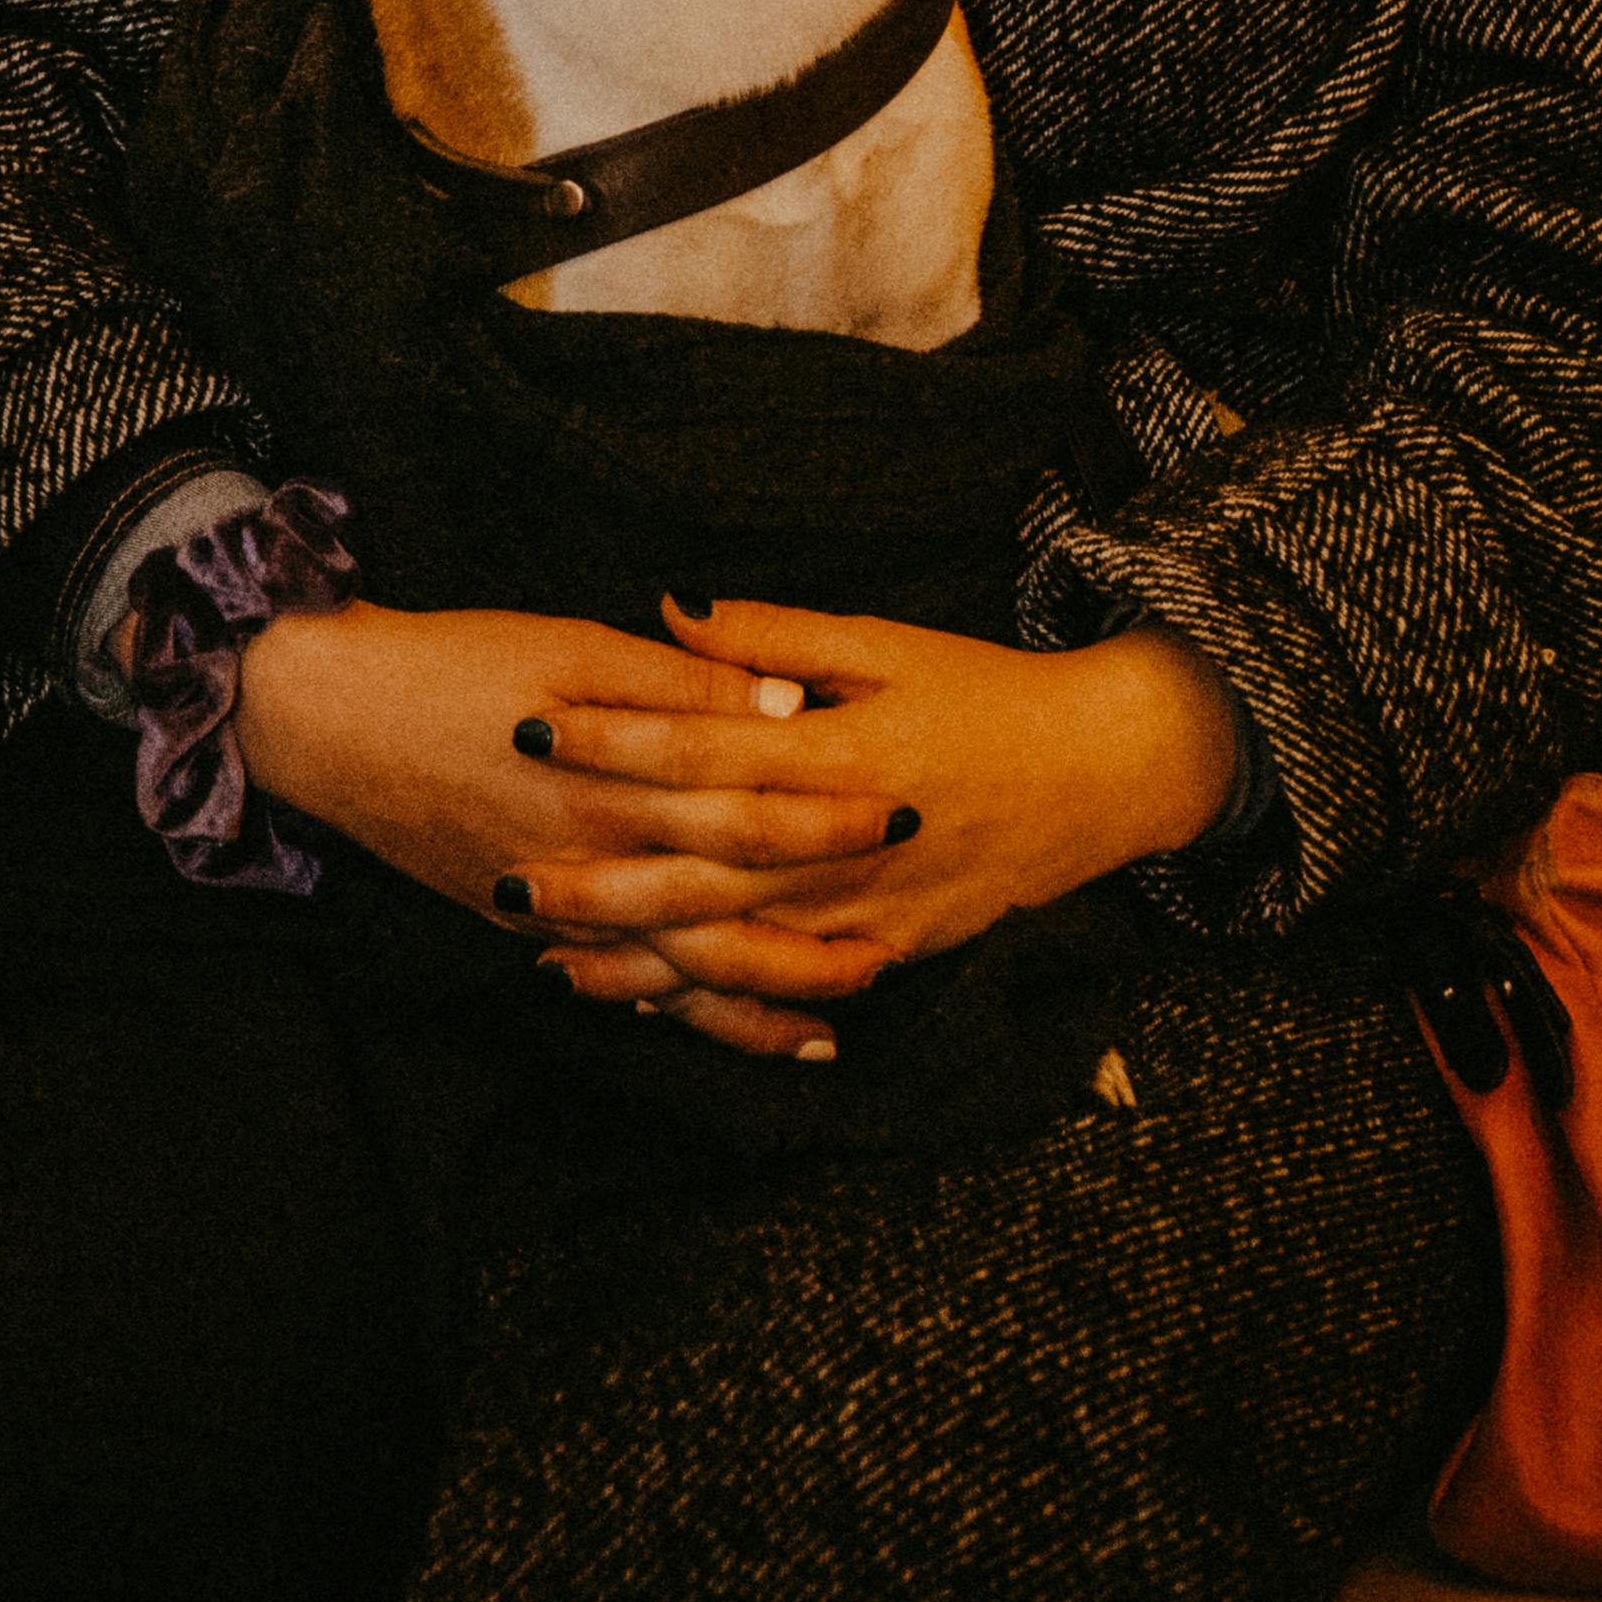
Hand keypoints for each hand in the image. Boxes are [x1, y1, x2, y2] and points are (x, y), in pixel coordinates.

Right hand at [226, 599, 899, 1059]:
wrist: (333, 717)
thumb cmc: (460, 662)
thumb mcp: (577, 644)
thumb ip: (683, 682)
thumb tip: (788, 701)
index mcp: (613, 780)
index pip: (745, 809)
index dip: (825, 816)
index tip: (899, 814)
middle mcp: (589, 859)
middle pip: (721, 914)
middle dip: (811, 937)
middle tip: (894, 950)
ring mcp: (552, 906)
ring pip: (670, 973)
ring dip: (753, 1003)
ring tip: (832, 1025)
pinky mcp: (520, 925)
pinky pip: (611, 983)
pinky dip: (669, 1012)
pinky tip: (713, 1024)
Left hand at [512, 598, 1247, 1031]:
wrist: (1097, 773)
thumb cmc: (985, 692)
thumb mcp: (886, 642)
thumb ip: (775, 633)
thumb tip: (672, 607)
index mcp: (837, 750)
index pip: (701, 749)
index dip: (614, 739)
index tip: (536, 725)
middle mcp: (842, 843)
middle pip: (698, 867)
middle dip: (596, 873)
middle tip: (504, 871)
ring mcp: (863, 910)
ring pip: (730, 943)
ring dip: (634, 952)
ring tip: (543, 949)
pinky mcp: (884, 951)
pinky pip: (780, 984)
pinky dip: (709, 994)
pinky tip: (644, 995)